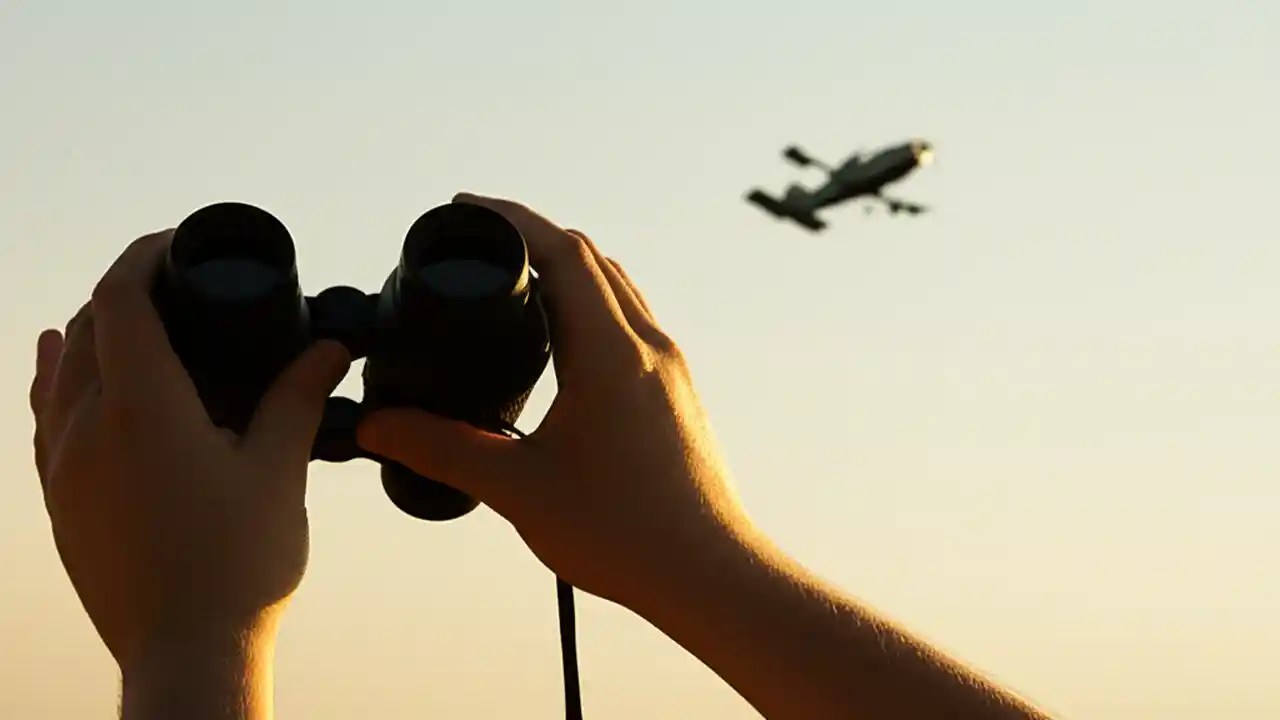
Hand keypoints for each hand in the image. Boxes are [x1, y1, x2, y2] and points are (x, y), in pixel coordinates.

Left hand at [29, 231, 349, 694]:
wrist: (186, 655)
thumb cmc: (237, 567)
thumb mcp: (279, 472)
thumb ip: (296, 399)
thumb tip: (328, 348)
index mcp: (142, 410)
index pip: (120, 299)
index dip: (143, 256)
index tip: (174, 242)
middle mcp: (86, 430)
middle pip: (87, 328)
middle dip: (124, 290)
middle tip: (174, 282)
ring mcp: (63, 469)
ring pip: (57, 372)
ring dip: (87, 330)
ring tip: (120, 311)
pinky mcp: (59, 504)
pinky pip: (42, 418)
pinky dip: (53, 377)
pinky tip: (55, 363)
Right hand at [356, 194, 751, 607]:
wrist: (709, 573)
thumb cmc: (624, 533)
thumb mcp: (517, 489)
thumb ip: (441, 449)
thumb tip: (378, 426)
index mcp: (610, 353)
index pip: (562, 252)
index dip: (511, 218)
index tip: (465, 205)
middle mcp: (648, 347)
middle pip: (591, 259)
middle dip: (533, 235)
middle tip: (480, 237)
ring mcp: (669, 368)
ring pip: (617, 288)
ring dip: (568, 267)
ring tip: (516, 276)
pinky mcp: (676, 393)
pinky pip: (632, 320)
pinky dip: (592, 302)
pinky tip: (564, 336)